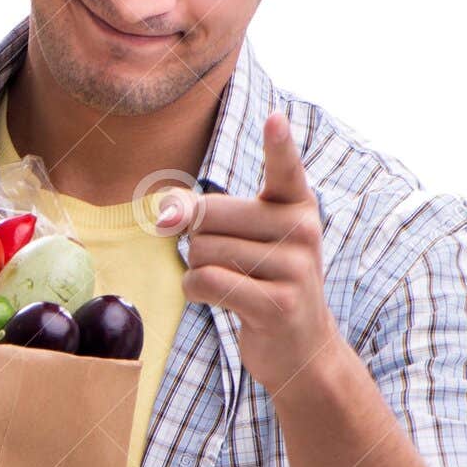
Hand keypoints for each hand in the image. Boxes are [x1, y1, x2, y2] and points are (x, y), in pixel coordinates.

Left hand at [158, 110, 345, 396]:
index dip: (279, 143)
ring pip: (204, 251)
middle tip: (227, 261)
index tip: (274, 117)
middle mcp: (302, 231)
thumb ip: (205, 213)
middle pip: (210, 214)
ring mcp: (295, 269)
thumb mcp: (244, 240)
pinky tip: (218, 299)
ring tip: (231, 284)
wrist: (302, 349)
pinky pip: (207, 282)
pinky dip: (195, 291)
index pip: (286, 169)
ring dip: (198, 269)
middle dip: (197, 239)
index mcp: (297, 205)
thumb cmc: (263, 283)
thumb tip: (163, 215)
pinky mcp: (277, 305)